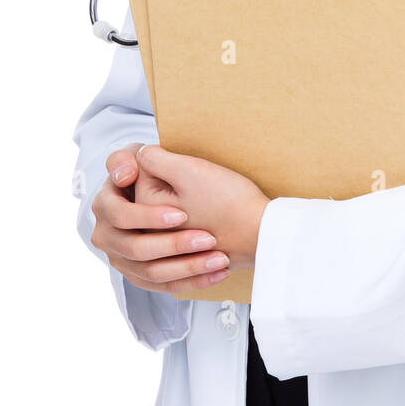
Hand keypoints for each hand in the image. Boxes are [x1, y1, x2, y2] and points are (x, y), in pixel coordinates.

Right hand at [90, 143, 232, 294]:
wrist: (180, 195)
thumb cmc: (160, 172)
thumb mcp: (143, 158)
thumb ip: (126, 159)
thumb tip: (125, 171)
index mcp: (105, 206)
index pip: (121, 216)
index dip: (149, 217)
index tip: (182, 215)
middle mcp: (107, 235)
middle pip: (137, 248)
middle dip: (174, 245)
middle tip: (208, 238)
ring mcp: (122, 258)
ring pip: (153, 272)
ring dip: (189, 267)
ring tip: (220, 258)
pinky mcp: (141, 276)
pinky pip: (166, 286)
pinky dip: (194, 281)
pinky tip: (218, 273)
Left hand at [133, 143, 269, 272]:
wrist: (263, 235)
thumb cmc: (229, 202)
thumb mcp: (189, 170)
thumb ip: (156, 159)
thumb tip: (141, 155)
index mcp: (146, 212)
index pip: (143, 171)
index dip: (168, 161)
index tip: (191, 169)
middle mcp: (153, 233)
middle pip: (156, 189)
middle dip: (176, 179)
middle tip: (205, 184)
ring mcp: (173, 244)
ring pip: (172, 206)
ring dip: (188, 195)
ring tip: (213, 198)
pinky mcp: (193, 251)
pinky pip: (186, 228)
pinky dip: (198, 217)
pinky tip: (216, 216)